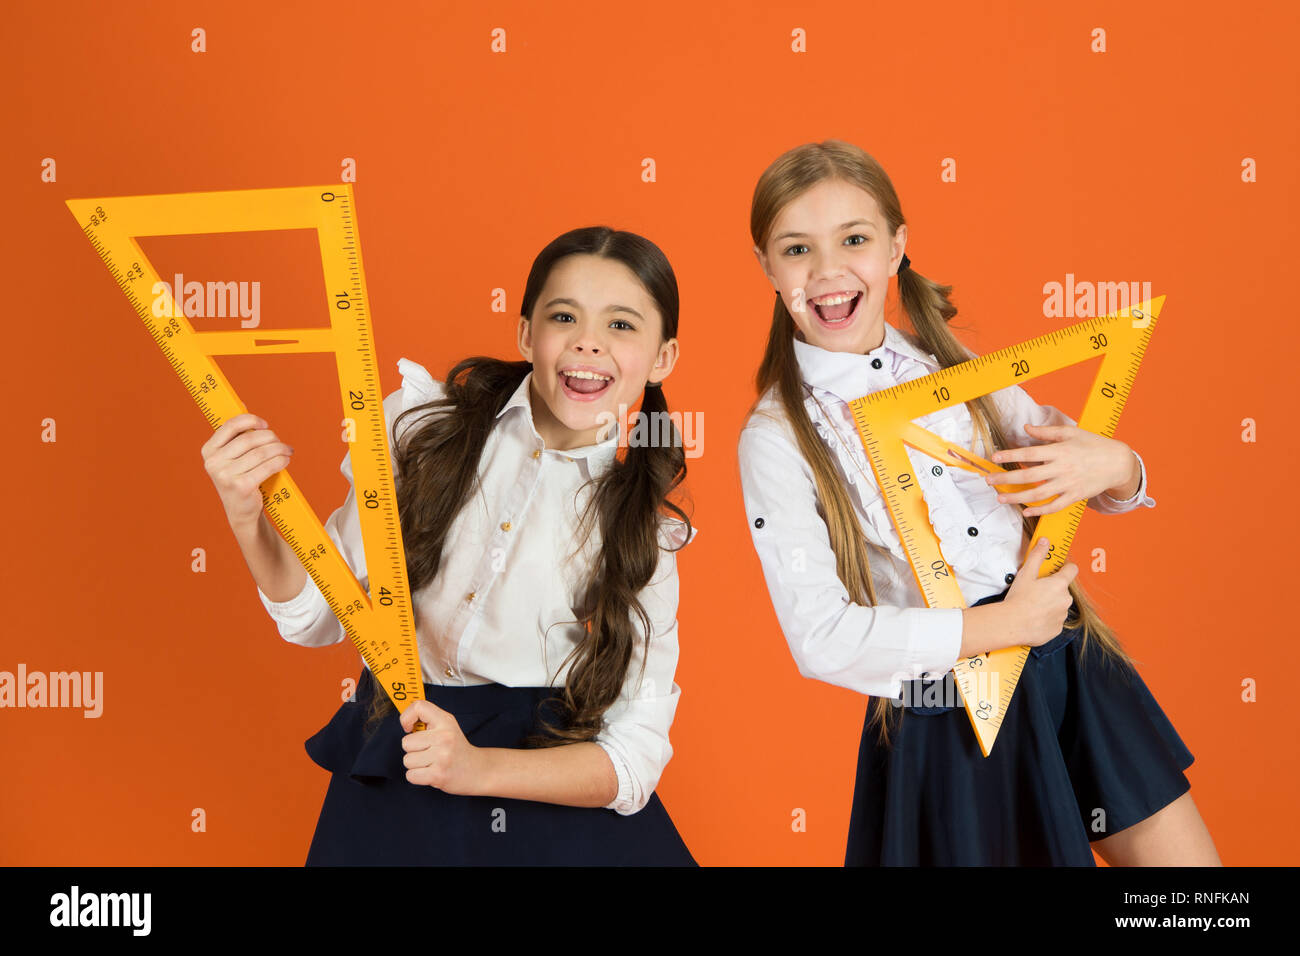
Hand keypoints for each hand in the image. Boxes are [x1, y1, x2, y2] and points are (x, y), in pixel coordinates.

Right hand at [201, 413, 293, 528]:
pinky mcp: (241, 486)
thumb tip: (241, 404)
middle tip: (282, 443)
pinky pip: (267, 466)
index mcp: (208, 451)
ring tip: (288, 451)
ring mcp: (225, 475)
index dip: (251, 421)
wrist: (241, 512)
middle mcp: (213, 462)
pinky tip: (286, 460)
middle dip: (271, 438)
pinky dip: (280, 461)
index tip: (265, 425)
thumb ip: (236, 434)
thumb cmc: (240, 479)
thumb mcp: (232, 457)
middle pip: (250, 439)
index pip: (231, 426)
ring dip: (280, 449)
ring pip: (261, 452)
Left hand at [399, 699, 484, 794]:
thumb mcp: (447, 726)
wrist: (477, 769)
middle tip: (429, 750)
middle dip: (413, 749)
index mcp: (446, 721)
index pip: (418, 707)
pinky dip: (417, 776)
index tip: (409, 727)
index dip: (406, 717)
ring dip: (416, 764)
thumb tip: (405, 721)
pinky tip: (430, 772)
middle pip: (406, 742)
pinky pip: (410, 775)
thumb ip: (428, 720)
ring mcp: (442, 757)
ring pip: (407, 760)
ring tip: (431, 762)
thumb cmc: (457, 748)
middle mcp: (444, 737)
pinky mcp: (438, 775)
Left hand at [984, 424, 1133, 516]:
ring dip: (1016, 497)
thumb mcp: (1071, 432)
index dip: (1010, 456)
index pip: (1029, 453)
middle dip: (1006, 479)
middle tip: (989, 481)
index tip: (994, 458)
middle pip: (1028, 476)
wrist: (1119, 463)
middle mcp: (1062, 468)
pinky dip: (1039, 511)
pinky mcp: (1074, 496)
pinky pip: (1054, 507)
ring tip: (1000, 498)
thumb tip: (1025, 428)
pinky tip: (1025, 511)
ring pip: (1037, 494)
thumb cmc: (1093, 444)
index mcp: (1060, 451)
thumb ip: (1047, 432)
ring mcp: (1068, 484)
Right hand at [1004, 536, 1077, 646]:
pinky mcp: (1057, 629)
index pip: (1072, 570)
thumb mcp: (1026, 573)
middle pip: (1063, 589)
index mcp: (1060, 584)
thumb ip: (1037, 555)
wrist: (1013, 624)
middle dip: (1052, 588)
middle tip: (1035, 590)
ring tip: (1032, 605)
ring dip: (1050, 604)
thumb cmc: (1019, 599)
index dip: (1065, 568)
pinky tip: (1034, 617)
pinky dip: (1046, 618)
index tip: (1058, 569)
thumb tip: (1044, 541)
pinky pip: (1054, 620)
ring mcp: (1062, 615)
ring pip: (1058, 605)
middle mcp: (1065, 599)